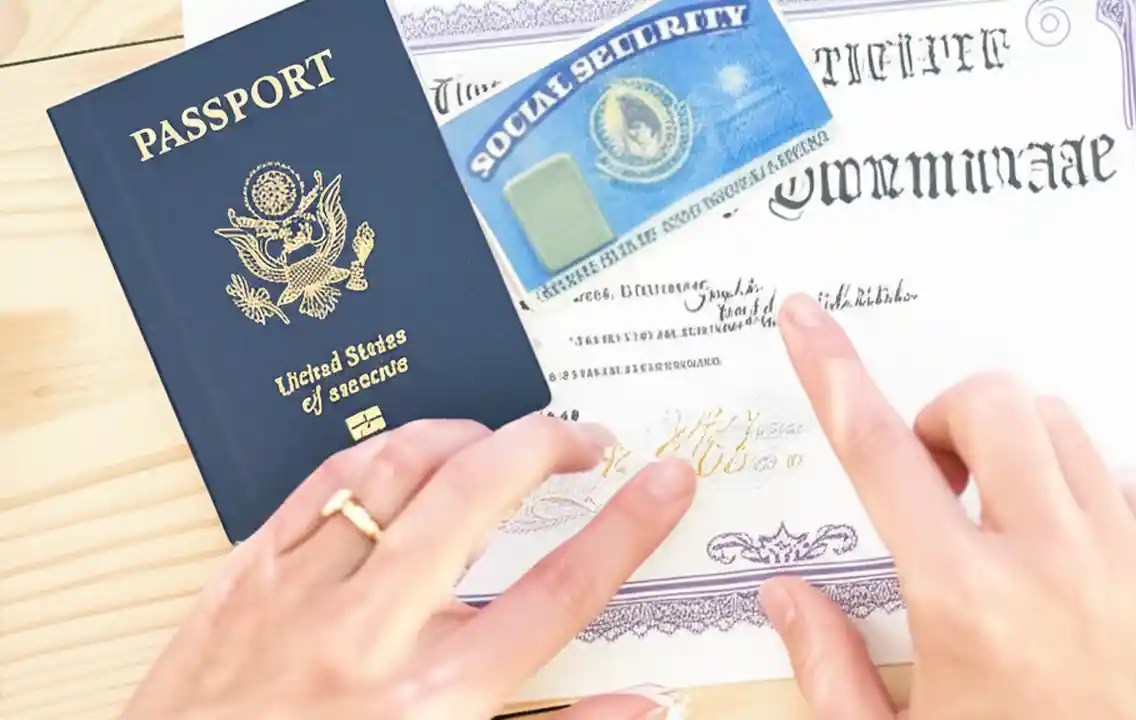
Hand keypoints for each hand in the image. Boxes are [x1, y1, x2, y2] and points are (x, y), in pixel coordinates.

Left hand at [123, 416, 694, 719]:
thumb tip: (642, 706)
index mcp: (432, 702)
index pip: (558, 593)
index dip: (626, 527)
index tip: (666, 480)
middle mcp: (370, 635)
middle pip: (479, 496)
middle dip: (547, 445)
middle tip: (585, 437)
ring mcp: (302, 594)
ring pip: (399, 467)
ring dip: (466, 435)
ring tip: (500, 441)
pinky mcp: (246, 572)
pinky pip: (325, 479)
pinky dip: (382, 451)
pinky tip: (410, 454)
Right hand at [762, 294, 1135, 719]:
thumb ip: (827, 665)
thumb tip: (784, 595)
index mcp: (963, 602)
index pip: (879, 454)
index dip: (832, 374)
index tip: (807, 321)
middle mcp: (1050, 562)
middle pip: (991, 404)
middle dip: (947, 419)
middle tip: (935, 478)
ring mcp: (1127, 558)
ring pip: (1060, 425)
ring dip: (1012, 450)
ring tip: (999, 521)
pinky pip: (1123, 474)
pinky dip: (1079, 488)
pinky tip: (1062, 551)